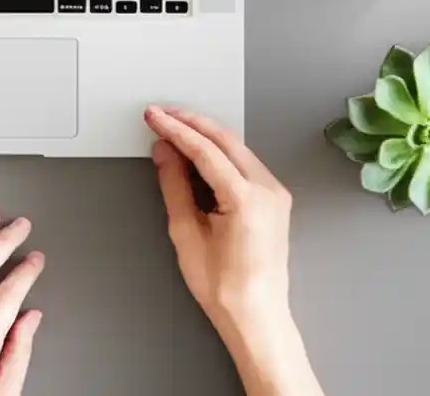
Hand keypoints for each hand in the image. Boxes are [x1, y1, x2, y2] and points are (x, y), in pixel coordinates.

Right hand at [145, 106, 322, 395]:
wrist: (256, 314)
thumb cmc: (223, 286)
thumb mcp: (186, 234)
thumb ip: (174, 186)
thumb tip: (164, 152)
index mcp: (247, 199)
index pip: (204, 150)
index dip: (175, 129)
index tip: (154, 116)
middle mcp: (268, 190)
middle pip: (225, 140)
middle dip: (191, 123)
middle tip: (161, 114)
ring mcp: (276, 193)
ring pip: (237, 148)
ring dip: (206, 134)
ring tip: (175, 128)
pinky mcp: (275, 199)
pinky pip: (245, 162)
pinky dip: (220, 151)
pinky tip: (199, 151)